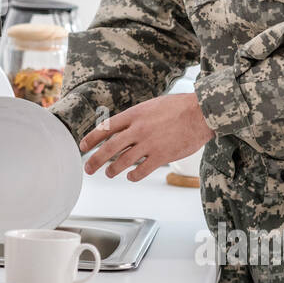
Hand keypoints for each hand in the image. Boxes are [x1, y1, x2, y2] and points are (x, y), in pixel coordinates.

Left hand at [79, 93, 214, 181]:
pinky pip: (142, 170)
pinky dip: (133, 176)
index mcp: (134, 115)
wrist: (201, 112)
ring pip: (123, 161)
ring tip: (109, 174)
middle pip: (109, 148)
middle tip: (88, 168)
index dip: (91, 139)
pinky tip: (131, 176)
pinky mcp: (162, 155)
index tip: (83, 146)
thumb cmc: (178, 107)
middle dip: (95, 160)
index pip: (105, 128)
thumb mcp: (151, 106)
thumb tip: (124, 127)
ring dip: (113, 170)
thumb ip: (136, 118)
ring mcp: (149, 143)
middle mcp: (138, 129)